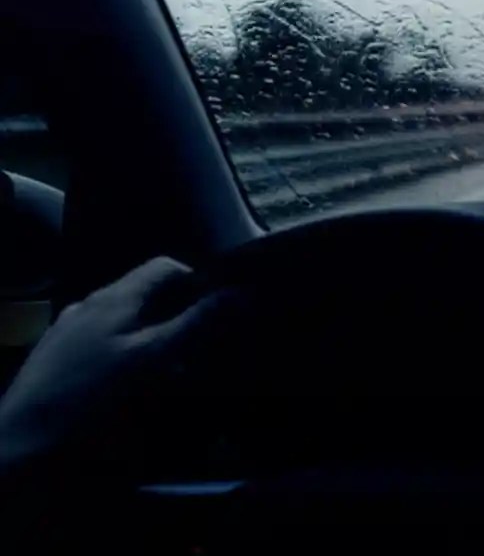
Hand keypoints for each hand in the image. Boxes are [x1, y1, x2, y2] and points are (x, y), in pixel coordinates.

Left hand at [0, 257, 224, 473]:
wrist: (22, 436)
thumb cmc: (90, 395)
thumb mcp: (151, 359)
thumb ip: (195, 324)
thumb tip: (241, 293)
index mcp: (114, 297)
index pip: (164, 266)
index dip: (195, 281)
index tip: (215, 312)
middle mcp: (89, 303)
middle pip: (145, 293)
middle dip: (176, 315)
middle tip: (196, 350)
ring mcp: (69, 328)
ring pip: (125, 319)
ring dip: (153, 337)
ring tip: (168, 373)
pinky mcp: (58, 353)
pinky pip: (104, 339)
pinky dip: (127, 351)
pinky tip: (129, 384)